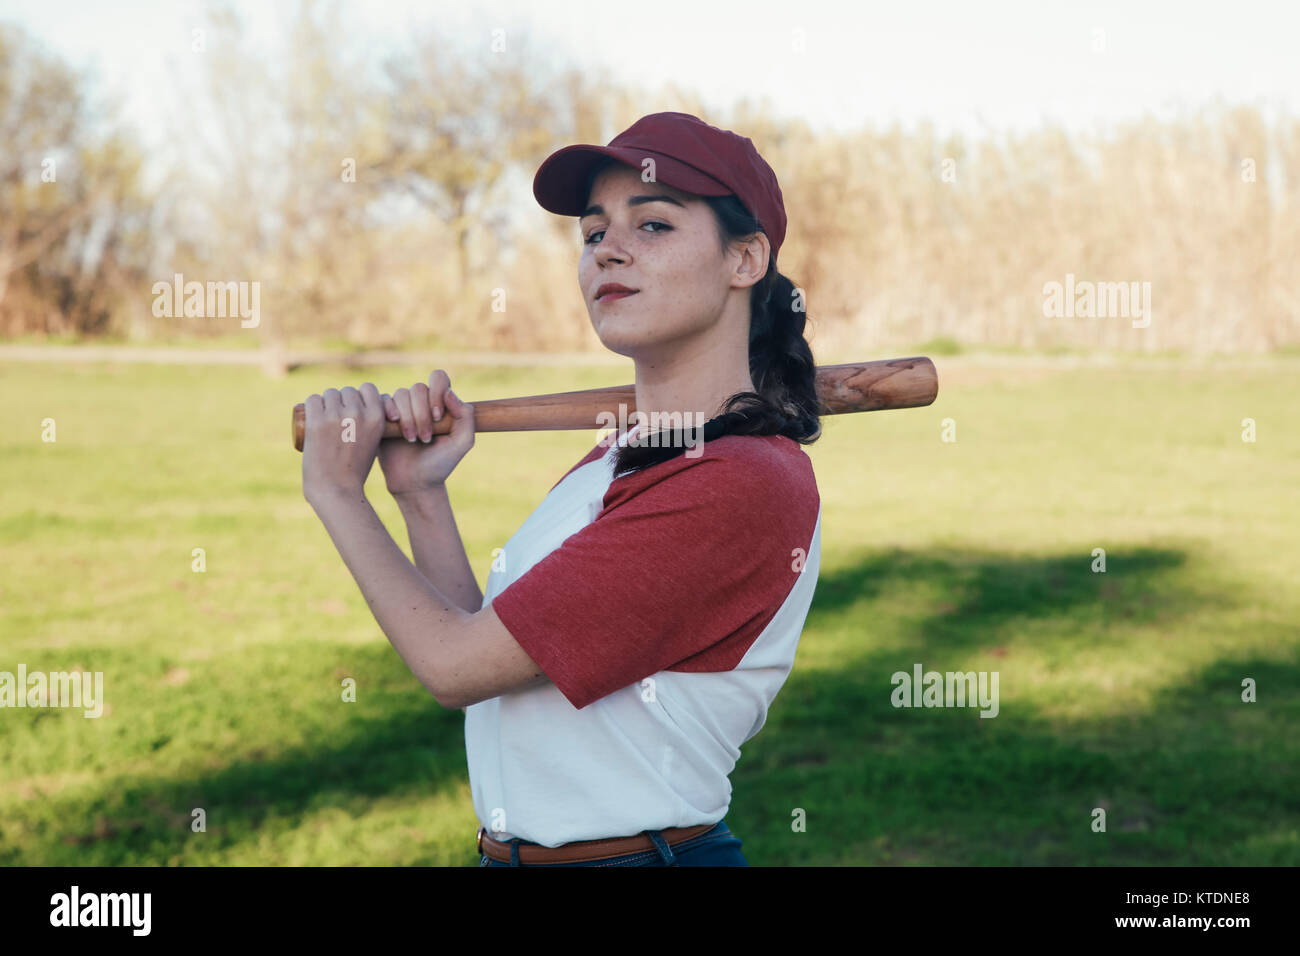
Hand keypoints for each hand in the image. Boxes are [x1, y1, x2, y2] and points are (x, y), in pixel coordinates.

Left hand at [302, 383, 386, 502]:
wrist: (336, 489)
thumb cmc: (355, 469)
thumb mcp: (373, 442)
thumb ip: (370, 424)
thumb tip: (361, 406)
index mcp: (377, 418)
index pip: (369, 389)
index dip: (361, 395)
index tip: (355, 406)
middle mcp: (358, 413)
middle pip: (347, 391)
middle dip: (342, 400)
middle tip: (336, 416)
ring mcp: (336, 416)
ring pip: (329, 394)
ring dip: (326, 401)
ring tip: (324, 417)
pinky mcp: (316, 421)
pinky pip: (313, 400)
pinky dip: (311, 404)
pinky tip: (311, 413)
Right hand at [377, 369, 475, 496]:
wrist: (415, 482)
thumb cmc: (440, 463)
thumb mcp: (462, 442)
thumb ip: (465, 416)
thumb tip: (449, 392)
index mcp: (440, 403)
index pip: (438, 378)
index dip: (437, 392)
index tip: (439, 417)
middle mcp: (420, 402)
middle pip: (418, 388)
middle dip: (422, 414)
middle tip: (425, 438)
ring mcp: (401, 408)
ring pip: (400, 394)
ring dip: (408, 418)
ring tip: (411, 439)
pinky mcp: (384, 416)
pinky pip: (383, 400)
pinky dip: (389, 410)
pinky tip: (394, 426)